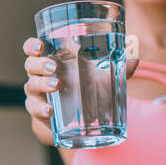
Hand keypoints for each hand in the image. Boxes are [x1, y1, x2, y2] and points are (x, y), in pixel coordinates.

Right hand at [23, 36, 138, 147]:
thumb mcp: (104, 77)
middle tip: (53, 67)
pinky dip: (41, 109)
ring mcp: (38, 94)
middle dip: (39, 64)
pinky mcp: (40, 111)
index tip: (40, 46)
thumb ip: (119, 67)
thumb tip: (135, 56)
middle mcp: (40, 75)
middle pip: (30, 65)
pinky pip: (34, 109)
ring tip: (56, 86)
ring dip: (41, 84)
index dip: (32, 45)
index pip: (33, 48)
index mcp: (52, 60)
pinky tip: (49, 110)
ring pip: (31, 86)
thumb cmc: (87, 89)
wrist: (79, 119)